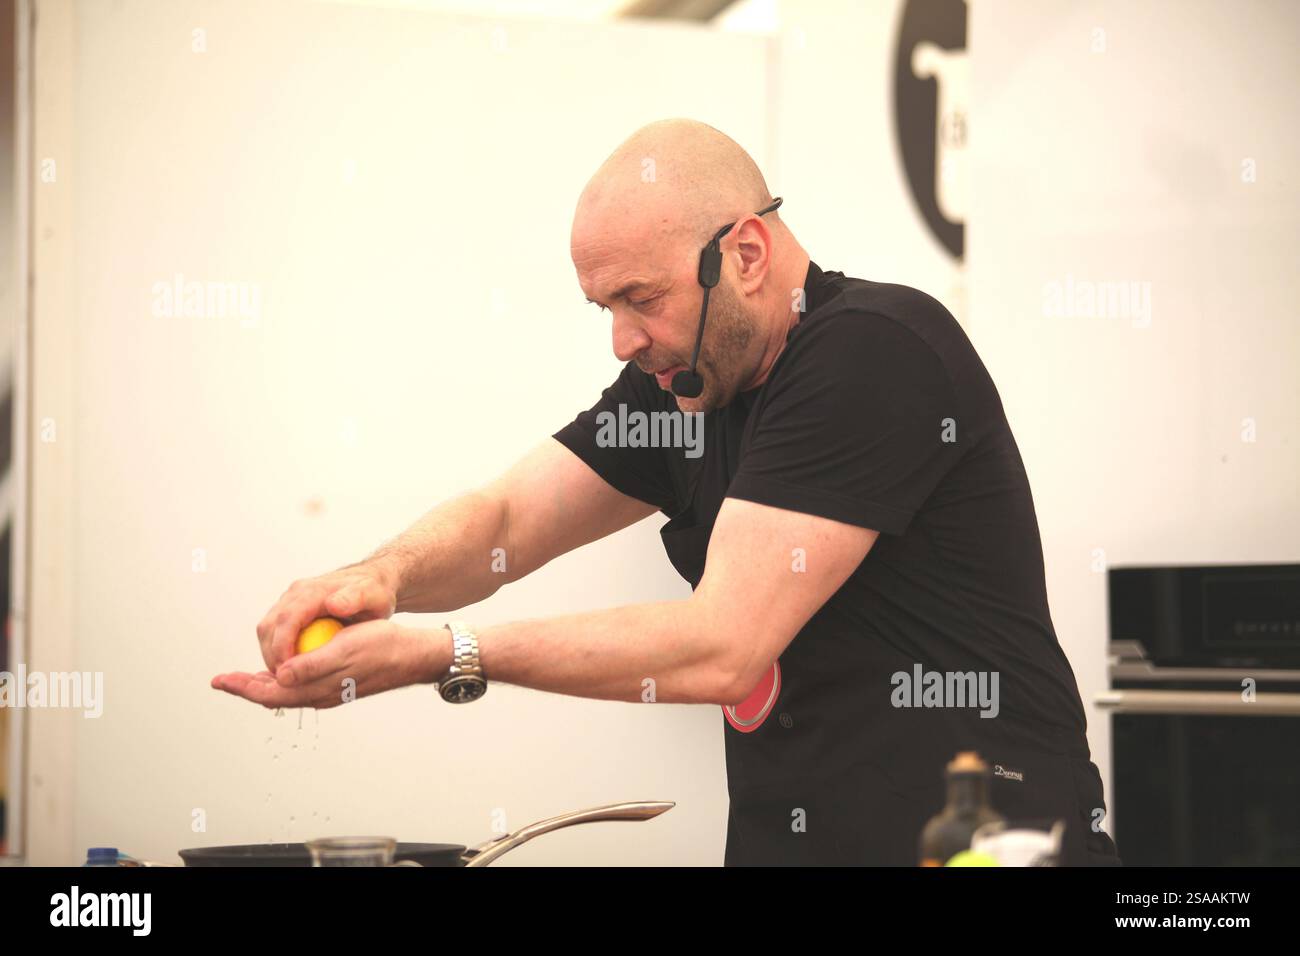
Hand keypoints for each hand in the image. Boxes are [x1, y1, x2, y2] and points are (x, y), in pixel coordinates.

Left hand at [211, 619, 449, 709]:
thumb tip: (280, 676)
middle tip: (223, 679)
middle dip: (247, 687)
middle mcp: (321, 694)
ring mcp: (330, 690)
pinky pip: (303, 684)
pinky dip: (285, 677)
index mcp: (319, 689)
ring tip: (244, 676)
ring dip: (264, 684)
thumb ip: (311, 665)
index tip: (220, 680)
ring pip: (288, 691)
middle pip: (275, 695)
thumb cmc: (383, 647)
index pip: (271, 693)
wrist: (414, 654)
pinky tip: (283, 667)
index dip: (243, 687)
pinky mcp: (339, 683)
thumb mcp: (345, 650)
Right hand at [256, 561, 398, 673]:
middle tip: (284, 681)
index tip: (286, 672)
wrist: (372, 582)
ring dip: (271, 655)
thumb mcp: (371, 596)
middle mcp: (296, 593)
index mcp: (312, 591)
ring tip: (286, 678)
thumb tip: (333, 604)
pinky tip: (290, 669)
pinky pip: (274, 632)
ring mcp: (290, 601)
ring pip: (267, 630)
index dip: (281, 647)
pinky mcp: (290, 610)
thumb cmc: (374, 592)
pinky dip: (276, 651)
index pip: (286, 619)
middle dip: (271, 656)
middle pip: (269, 626)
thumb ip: (354, 598)